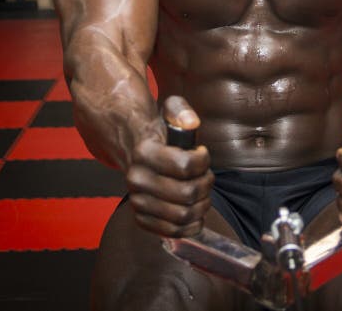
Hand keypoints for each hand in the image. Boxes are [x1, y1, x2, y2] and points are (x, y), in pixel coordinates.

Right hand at [125, 95, 213, 236]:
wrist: (135, 149)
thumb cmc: (160, 132)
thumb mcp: (170, 110)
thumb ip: (181, 110)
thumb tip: (191, 123)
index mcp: (144, 153)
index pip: (187, 166)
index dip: (203, 160)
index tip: (201, 152)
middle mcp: (136, 180)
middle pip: (188, 193)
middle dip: (206, 183)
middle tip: (205, 174)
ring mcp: (137, 202)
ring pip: (184, 215)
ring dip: (202, 204)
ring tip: (201, 190)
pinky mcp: (142, 219)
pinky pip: (173, 232)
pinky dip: (192, 225)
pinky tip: (196, 210)